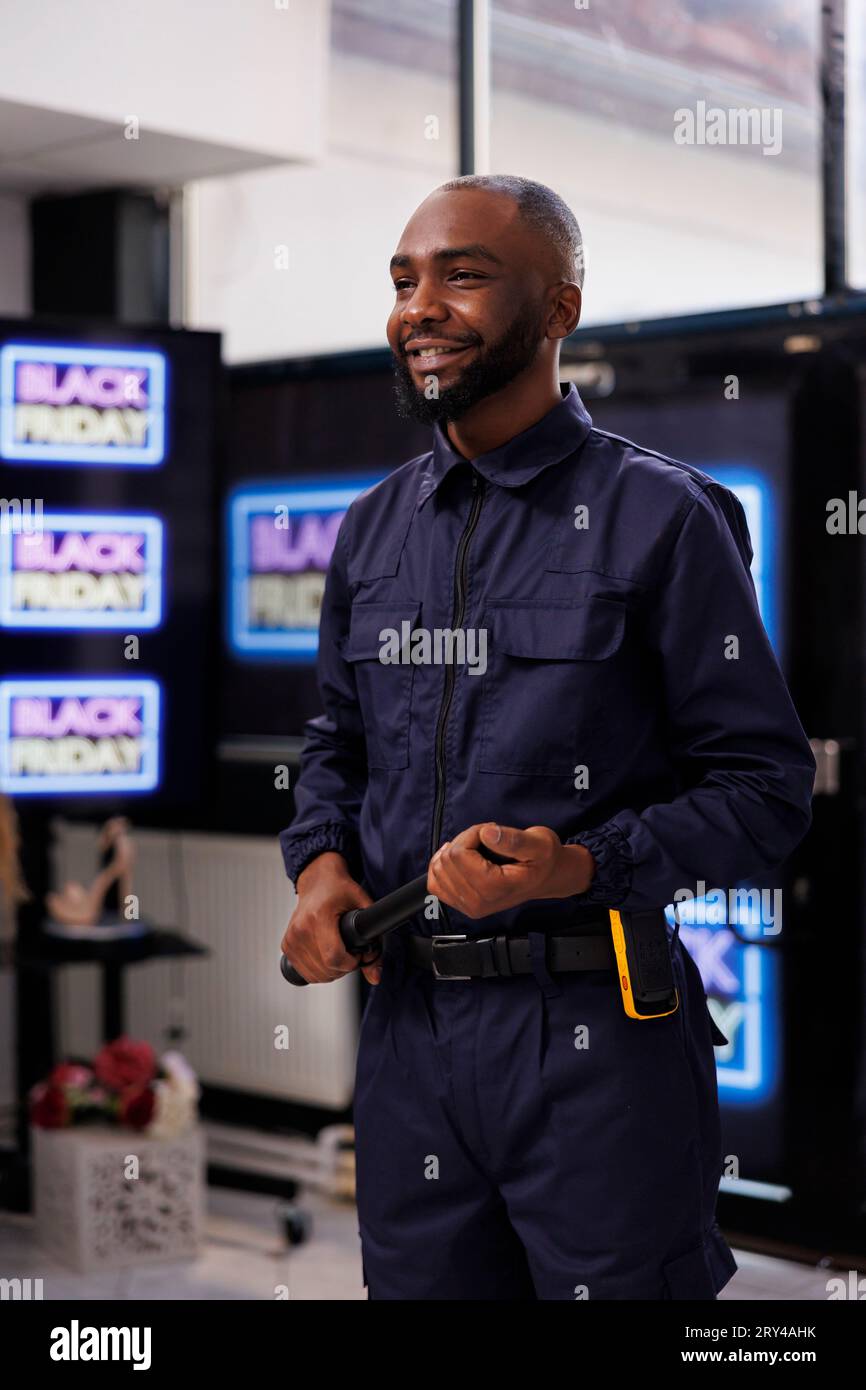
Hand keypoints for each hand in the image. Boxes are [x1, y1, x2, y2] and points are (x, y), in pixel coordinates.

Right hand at [280, 852, 378, 984]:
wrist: (318, 881)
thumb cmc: (341, 890)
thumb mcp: (364, 908)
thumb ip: (375, 943)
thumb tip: (375, 976)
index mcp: (318, 917)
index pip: (334, 957)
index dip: (351, 962)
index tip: (358, 953)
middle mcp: (300, 928)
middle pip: (325, 969)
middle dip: (344, 967)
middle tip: (351, 951)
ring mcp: (291, 938)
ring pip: (315, 975)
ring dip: (331, 971)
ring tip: (339, 952)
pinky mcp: (286, 945)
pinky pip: (304, 972)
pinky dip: (319, 970)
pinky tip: (326, 955)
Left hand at [427, 823, 594, 919]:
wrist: (547, 877)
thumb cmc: (544, 859)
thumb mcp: (538, 843)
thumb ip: (513, 840)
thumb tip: (487, 833)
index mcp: (494, 888)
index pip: (458, 853)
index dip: (472, 834)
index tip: (493, 832)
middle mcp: (477, 903)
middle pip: (446, 860)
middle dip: (465, 841)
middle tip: (489, 840)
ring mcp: (468, 906)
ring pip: (437, 869)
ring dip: (455, 852)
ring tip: (479, 850)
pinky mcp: (461, 904)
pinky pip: (435, 883)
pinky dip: (443, 866)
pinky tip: (461, 859)